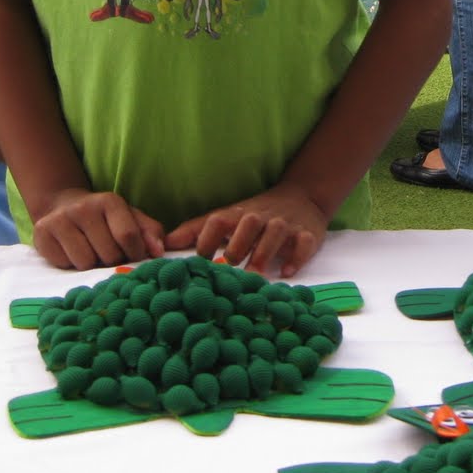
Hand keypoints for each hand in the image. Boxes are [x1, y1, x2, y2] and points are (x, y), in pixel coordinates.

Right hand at [33, 189, 165, 269]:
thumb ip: (151, 232)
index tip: (134, 256)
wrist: (62, 207)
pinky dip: (71, 265)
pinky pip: (64, 264)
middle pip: (108, 254)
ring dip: (91, 265)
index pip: (128, 236)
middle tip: (108, 254)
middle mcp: (84, 207)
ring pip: (85, 263)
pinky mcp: (42, 233)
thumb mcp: (131, 219)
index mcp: (110, 201)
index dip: (135, 253)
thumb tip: (160, 251)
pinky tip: (72, 252)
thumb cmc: (105, 219)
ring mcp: (61, 220)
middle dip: (112, 261)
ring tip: (91, 252)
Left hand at [164, 183, 328, 278]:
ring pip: (275, 232)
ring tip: (255, 274)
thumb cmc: (255, 215)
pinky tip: (287, 271)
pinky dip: (297, 256)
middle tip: (227, 267)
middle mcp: (260, 217)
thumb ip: (196, 230)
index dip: (206, 237)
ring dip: (264, 252)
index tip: (198, 259)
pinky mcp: (307, 234)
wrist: (302, 197)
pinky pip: (304, 243)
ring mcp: (285, 224)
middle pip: (248, 224)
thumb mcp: (227, 217)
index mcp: (238, 214)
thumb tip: (164, 244)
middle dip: (237, 245)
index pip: (219, 220)